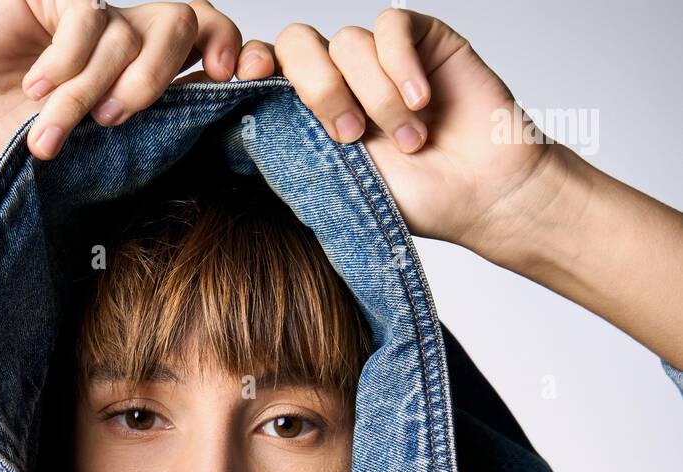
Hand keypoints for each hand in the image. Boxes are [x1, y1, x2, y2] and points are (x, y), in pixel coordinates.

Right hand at [0, 0, 249, 179]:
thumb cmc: (19, 149)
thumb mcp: (97, 157)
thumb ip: (151, 136)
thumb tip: (215, 132)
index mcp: (150, 74)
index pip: (212, 43)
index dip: (234, 52)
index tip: (235, 78)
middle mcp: (127, 35)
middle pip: (182, 22)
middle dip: (158, 75)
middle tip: (121, 119)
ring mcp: (92, 12)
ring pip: (125, 33)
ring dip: (88, 92)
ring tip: (55, 134)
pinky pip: (86, 16)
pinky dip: (66, 62)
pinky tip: (35, 90)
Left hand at [234, 9, 557, 263]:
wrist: (484, 194)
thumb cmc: (419, 201)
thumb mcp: (339, 185)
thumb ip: (290, 151)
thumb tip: (232, 132)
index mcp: (311, 111)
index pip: (267, 69)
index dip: (251, 66)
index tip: (245, 80)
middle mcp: (341, 77)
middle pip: (298, 45)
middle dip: (318, 89)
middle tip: (349, 137)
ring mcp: (379, 55)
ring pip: (348, 43)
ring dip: (377, 97)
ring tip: (411, 141)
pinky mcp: (420, 37)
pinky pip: (391, 27)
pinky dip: (401, 65)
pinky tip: (423, 102)